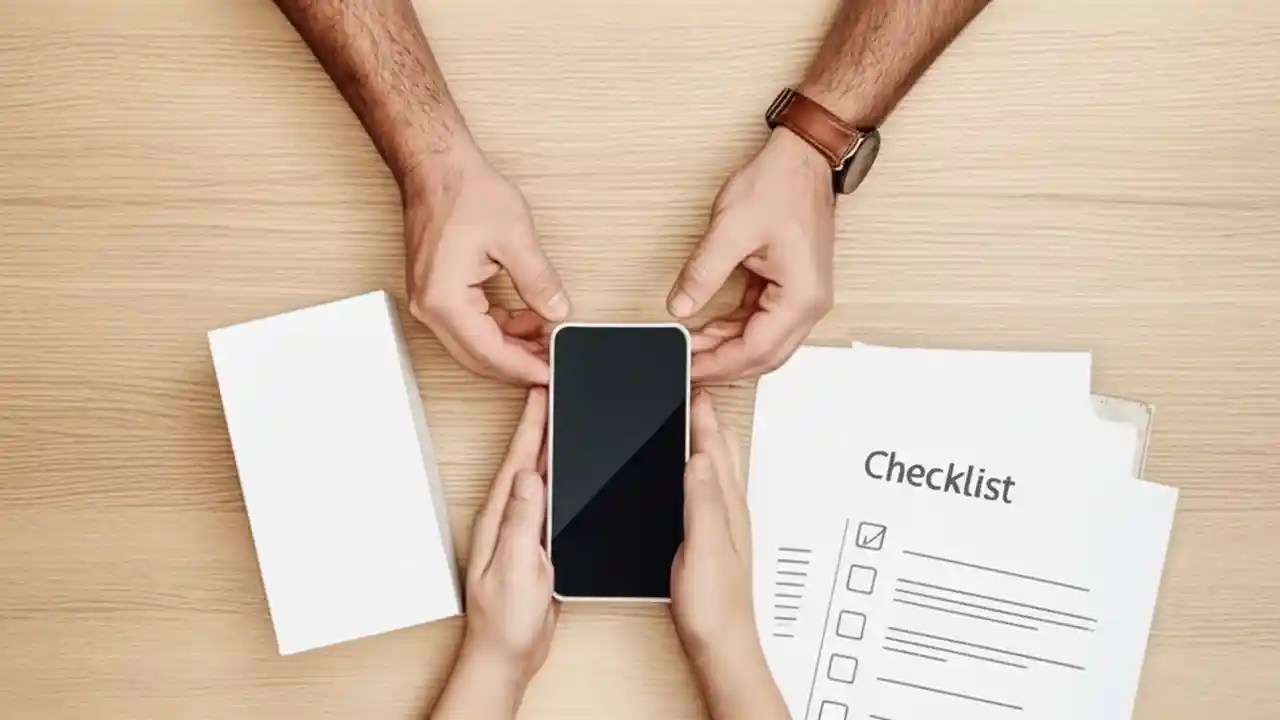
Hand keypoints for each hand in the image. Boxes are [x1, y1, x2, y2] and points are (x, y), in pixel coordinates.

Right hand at [403, 144, 569, 385]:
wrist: (436, 166)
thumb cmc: (463, 192)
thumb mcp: (515, 237)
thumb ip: (539, 282)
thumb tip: (557, 312)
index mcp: (445, 300)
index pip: (490, 353)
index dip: (525, 367)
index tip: (550, 373)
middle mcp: (430, 308)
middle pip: (479, 357)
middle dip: (519, 362)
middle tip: (553, 361)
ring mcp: (430, 302)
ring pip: (475, 344)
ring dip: (511, 345)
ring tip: (547, 338)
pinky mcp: (437, 292)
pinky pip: (469, 325)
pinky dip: (499, 328)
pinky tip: (527, 321)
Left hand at [461, 389, 557, 689]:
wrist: (507, 654)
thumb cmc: (504, 618)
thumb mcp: (516, 565)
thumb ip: (522, 521)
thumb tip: (529, 475)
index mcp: (500, 517)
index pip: (518, 460)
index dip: (531, 425)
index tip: (541, 392)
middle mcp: (508, 518)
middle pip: (528, 460)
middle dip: (541, 425)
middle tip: (554, 390)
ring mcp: (522, 530)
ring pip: (541, 477)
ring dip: (551, 448)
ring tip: (564, 417)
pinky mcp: (537, 544)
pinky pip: (551, 501)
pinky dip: (561, 478)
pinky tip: (571, 470)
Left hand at [668, 127, 835, 382]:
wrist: (803, 159)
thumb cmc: (781, 185)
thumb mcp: (731, 228)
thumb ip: (703, 272)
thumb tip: (680, 307)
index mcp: (801, 296)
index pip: (755, 350)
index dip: (717, 364)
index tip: (688, 369)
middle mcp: (809, 304)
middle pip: (763, 356)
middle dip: (722, 364)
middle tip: (685, 365)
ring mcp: (803, 298)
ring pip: (762, 343)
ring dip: (727, 348)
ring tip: (690, 347)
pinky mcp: (791, 289)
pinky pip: (762, 323)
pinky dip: (734, 330)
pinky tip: (708, 330)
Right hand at [670, 392, 787, 718]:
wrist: (721, 645)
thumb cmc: (715, 605)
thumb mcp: (706, 547)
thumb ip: (703, 502)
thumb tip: (697, 457)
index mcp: (726, 504)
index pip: (713, 447)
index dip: (701, 413)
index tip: (689, 382)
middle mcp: (726, 508)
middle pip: (716, 451)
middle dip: (704, 417)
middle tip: (689, 388)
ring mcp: (719, 522)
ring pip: (709, 468)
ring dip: (700, 439)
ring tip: (687, 414)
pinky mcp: (706, 536)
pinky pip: (700, 489)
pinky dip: (691, 467)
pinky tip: (681, 469)